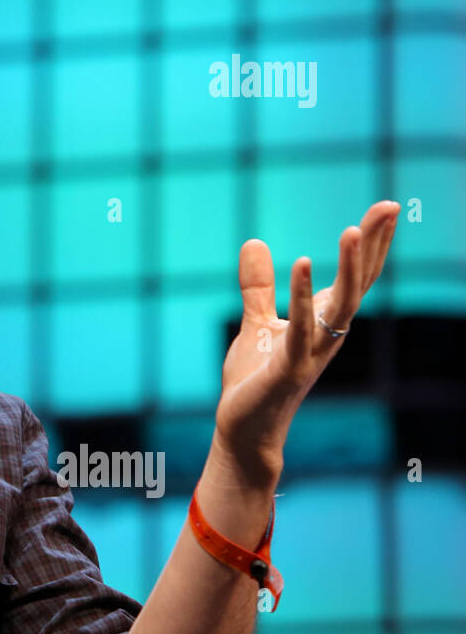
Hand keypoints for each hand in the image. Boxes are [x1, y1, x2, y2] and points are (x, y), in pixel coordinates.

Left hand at [213, 199, 400, 482]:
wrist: (244, 426)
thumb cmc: (256, 379)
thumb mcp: (256, 322)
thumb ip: (258, 285)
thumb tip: (255, 241)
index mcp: (324, 322)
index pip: (356, 277)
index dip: (371, 244)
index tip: (387, 207)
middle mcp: (328, 334)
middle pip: (359, 283)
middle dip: (373, 246)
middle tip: (388, 207)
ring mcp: (313, 351)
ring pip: (342, 305)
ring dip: (349, 267)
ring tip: (352, 229)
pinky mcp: (289, 365)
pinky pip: (301, 326)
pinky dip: (303, 295)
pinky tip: (304, 264)